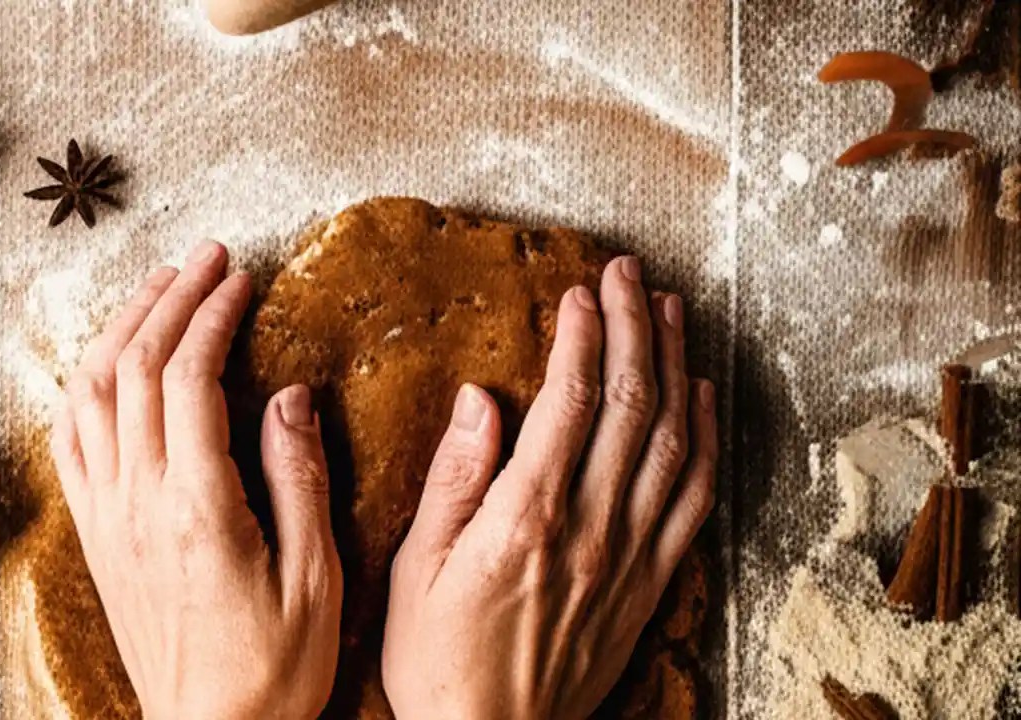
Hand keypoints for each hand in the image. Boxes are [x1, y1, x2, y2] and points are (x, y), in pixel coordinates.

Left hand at [50, 241, 342, 719]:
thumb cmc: (273, 667)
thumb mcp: (314, 576)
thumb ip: (298, 478)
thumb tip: (290, 397)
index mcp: (196, 508)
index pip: (188, 379)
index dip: (211, 315)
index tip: (239, 278)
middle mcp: (137, 502)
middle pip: (133, 368)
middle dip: (169, 299)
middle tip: (205, 258)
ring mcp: (105, 516)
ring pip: (90, 394)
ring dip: (121, 329)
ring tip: (159, 289)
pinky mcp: (94, 533)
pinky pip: (70, 440)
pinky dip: (86, 385)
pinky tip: (109, 363)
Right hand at [382, 256, 716, 718]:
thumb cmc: (440, 660)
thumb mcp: (418, 568)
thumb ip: (454, 480)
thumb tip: (477, 401)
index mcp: (527, 518)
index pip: (570, 401)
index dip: (581, 335)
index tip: (579, 291)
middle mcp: (590, 528)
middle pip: (632, 404)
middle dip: (635, 327)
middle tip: (631, 274)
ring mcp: (630, 555)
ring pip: (673, 440)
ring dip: (677, 367)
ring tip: (673, 311)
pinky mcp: (651, 582)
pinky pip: (693, 498)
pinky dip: (705, 439)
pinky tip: (701, 397)